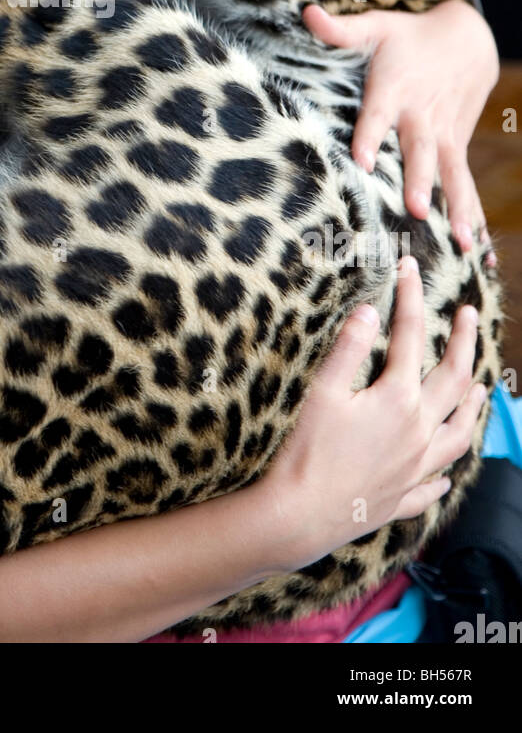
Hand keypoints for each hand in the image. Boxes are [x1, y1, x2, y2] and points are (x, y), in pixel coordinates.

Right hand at [259, 256, 488, 572]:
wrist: (302, 514)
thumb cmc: (308, 451)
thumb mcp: (324, 390)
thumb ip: (349, 347)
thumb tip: (370, 310)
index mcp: (397, 399)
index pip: (409, 336)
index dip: (410, 298)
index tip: (410, 269)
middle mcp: (418, 432)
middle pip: (453, 380)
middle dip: (464, 342)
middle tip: (470, 316)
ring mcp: (416, 467)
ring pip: (459, 433)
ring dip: (473, 407)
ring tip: (481, 389)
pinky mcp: (404, 496)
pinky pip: (436, 482)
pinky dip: (445, 472)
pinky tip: (446, 471)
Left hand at [302, 0, 497, 259]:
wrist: (468, 38)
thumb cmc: (408, 36)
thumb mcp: (376, 26)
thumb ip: (340, 28)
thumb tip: (307, 12)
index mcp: (394, 89)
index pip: (378, 115)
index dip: (370, 136)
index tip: (361, 160)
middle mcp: (421, 116)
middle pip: (420, 151)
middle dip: (420, 180)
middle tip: (418, 210)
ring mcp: (444, 134)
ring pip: (451, 173)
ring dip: (456, 207)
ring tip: (460, 240)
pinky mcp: (458, 146)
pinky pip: (465, 183)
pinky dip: (473, 214)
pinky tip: (478, 248)